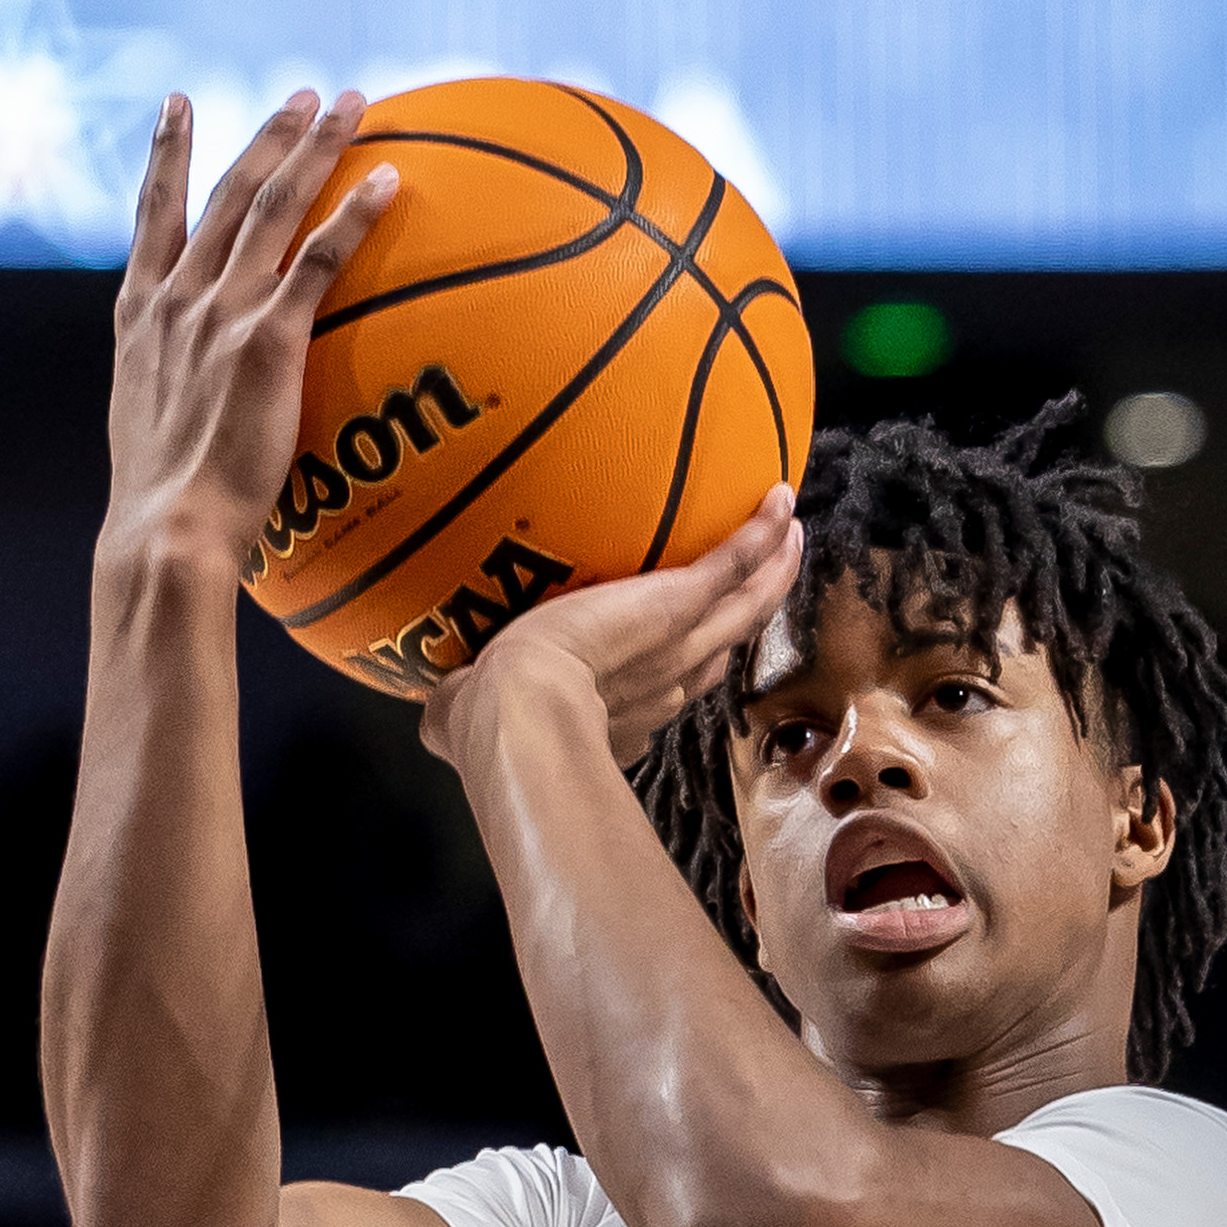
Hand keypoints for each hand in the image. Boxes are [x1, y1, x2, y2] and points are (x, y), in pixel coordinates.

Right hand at [101, 88, 398, 570]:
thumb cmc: (168, 506)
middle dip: (268, 135)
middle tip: (305, 95)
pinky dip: (354, 213)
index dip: (167, 153)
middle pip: (228, 193)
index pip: (153, 215)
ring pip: (274, 205)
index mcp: (141, 315)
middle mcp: (178, 297)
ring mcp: (221, 312)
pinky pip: (320, 260)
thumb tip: (207, 407)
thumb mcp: (154, 431)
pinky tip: (388, 180)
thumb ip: (178, 393)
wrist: (169, 527)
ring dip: (314, 147)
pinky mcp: (266, 339)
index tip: (177, 105)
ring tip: (352, 104)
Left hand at [421, 486, 802, 771]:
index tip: (690, 652)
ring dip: (770, 573)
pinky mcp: (678, 604)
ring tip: (792, 534)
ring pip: (741, 608)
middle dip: (740, 617)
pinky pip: (730, 564)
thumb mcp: (468, 719)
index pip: (663, 688)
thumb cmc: (486, 726)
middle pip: (716, 648)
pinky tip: (779, 500)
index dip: (681, 669)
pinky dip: (759, 537)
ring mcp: (677, 643)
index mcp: (617, 713)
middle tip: (764, 583)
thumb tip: (435, 716)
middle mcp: (660, 683)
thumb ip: (456, 712)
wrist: (520, 716)